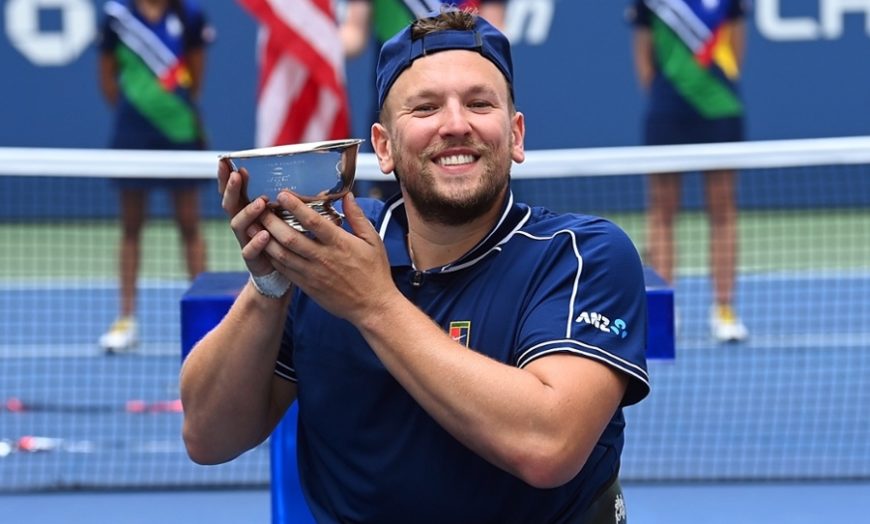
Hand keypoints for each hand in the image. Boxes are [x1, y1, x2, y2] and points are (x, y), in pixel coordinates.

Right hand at [217, 159, 273, 276]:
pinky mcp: (251, 258)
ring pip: (238, 224)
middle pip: (230, 204)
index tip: (225, 161)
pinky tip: (265, 234)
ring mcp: (244, 240)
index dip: (226, 177)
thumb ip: (282, 199)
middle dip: (231, 189)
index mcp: (246, 210)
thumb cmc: (281, 236)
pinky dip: (256, 242)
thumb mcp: (280, 214)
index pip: (232, 191)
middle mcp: (242, 223)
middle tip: (236, 175)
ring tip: (260, 203)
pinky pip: (249, 250)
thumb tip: (299, 175)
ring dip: (247, 212)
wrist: (279, 270)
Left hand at [259, 191, 395, 322]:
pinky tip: (264, 247)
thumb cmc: (375, 272)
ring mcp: (313, 274)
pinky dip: (272, 258)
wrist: (372, 306)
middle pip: (290, 238)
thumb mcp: (373, 240)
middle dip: (271, 222)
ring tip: (253, 226)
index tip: (282, 194)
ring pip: (282, 255)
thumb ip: (357, 217)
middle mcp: (323, 258)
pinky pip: (285, 271)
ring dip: (265, 240)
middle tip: (260, 208)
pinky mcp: (308, 286)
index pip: (312, 221)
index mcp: (340, 243)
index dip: (295, 206)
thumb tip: (347, 195)